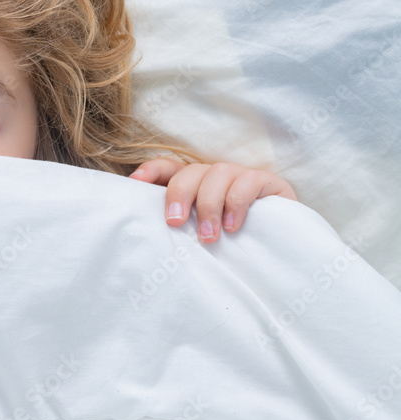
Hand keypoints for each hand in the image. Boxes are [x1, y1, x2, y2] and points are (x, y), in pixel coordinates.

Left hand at [128, 159, 297, 242]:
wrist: (283, 251)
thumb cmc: (233, 245)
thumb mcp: (200, 234)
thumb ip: (181, 225)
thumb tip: (147, 232)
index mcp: (195, 184)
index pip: (168, 167)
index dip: (152, 171)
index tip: (135, 183)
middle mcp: (215, 176)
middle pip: (190, 171)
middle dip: (178, 194)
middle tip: (174, 223)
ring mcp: (241, 176)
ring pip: (217, 173)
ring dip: (209, 205)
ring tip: (208, 236)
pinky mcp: (267, 182)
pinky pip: (248, 183)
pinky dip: (236, 203)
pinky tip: (233, 227)